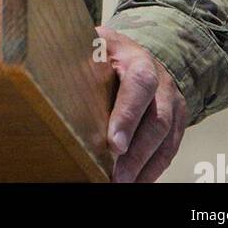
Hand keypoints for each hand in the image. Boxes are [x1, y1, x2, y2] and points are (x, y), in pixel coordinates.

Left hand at [95, 25, 187, 182]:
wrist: (138, 53)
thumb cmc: (107, 52)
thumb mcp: (95, 43)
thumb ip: (82, 53)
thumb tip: (49, 67)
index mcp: (138, 59)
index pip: (139, 85)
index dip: (129, 115)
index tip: (114, 144)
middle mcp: (161, 81)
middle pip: (157, 119)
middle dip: (138, 152)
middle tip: (119, 177)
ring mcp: (172, 102)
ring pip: (166, 139)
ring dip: (146, 166)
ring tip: (125, 184)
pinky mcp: (177, 121)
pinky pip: (169, 149)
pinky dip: (154, 168)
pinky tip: (138, 181)